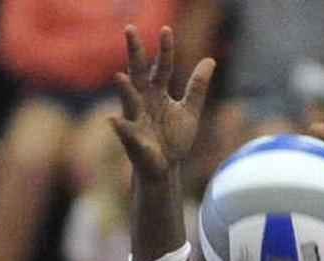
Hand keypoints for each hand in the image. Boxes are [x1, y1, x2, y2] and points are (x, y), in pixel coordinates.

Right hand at [111, 26, 213, 179]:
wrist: (166, 168)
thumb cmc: (173, 137)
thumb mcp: (190, 111)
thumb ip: (197, 87)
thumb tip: (210, 59)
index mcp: (157, 91)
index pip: (162, 66)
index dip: (165, 50)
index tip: (167, 30)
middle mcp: (143, 100)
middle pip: (138, 72)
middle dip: (134, 53)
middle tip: (130, 30)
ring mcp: (136, 118)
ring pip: (129, 100)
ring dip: (125, 90)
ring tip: (120, 77)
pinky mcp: (133, 140)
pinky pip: (126, 132)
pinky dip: (120, 127)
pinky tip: (113, 120)